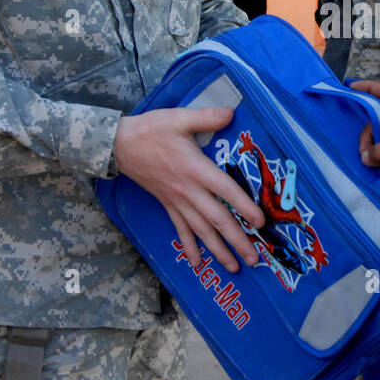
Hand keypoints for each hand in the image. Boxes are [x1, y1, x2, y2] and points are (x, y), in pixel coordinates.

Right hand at [114, 106, 263, 272]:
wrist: (119, 145)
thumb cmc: (151, 130)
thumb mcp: (179, 117)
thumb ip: (206, 117)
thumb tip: (231, 112)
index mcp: (195, 169)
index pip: (225, 190)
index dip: (243, 206)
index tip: (260, 222)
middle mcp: (188, 190)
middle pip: (216, 219)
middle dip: (236, 240)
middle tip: (254, 258)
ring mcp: (177, 201)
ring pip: (201, 230)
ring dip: (218, 250)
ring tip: (234, 267)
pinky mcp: (167, 205)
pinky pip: (180, 229)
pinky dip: (190, 247)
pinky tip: (198, 263)